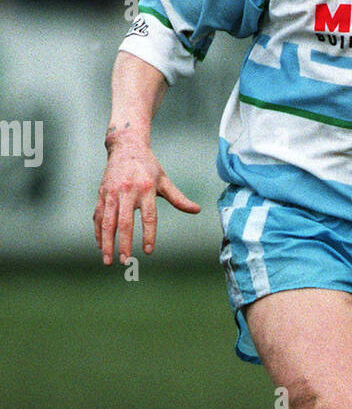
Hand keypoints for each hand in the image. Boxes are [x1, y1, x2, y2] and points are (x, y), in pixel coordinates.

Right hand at [93, 137, 199, 264]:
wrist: (126, 147)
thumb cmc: (148, 166)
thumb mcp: (164, 180)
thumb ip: (178, 198)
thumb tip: (197, 210)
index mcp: (145, 189)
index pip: (148, 216)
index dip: (149, 234)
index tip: (149, 251)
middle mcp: (127, 191)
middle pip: (124, 222)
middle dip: (124, 243)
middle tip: (126, 261)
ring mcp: (112, 193)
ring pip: (107, 222)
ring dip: (107, 242)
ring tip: (109, 260)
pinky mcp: (102, 194)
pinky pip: (98, 216)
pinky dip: (98, 232)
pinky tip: (101, 245)